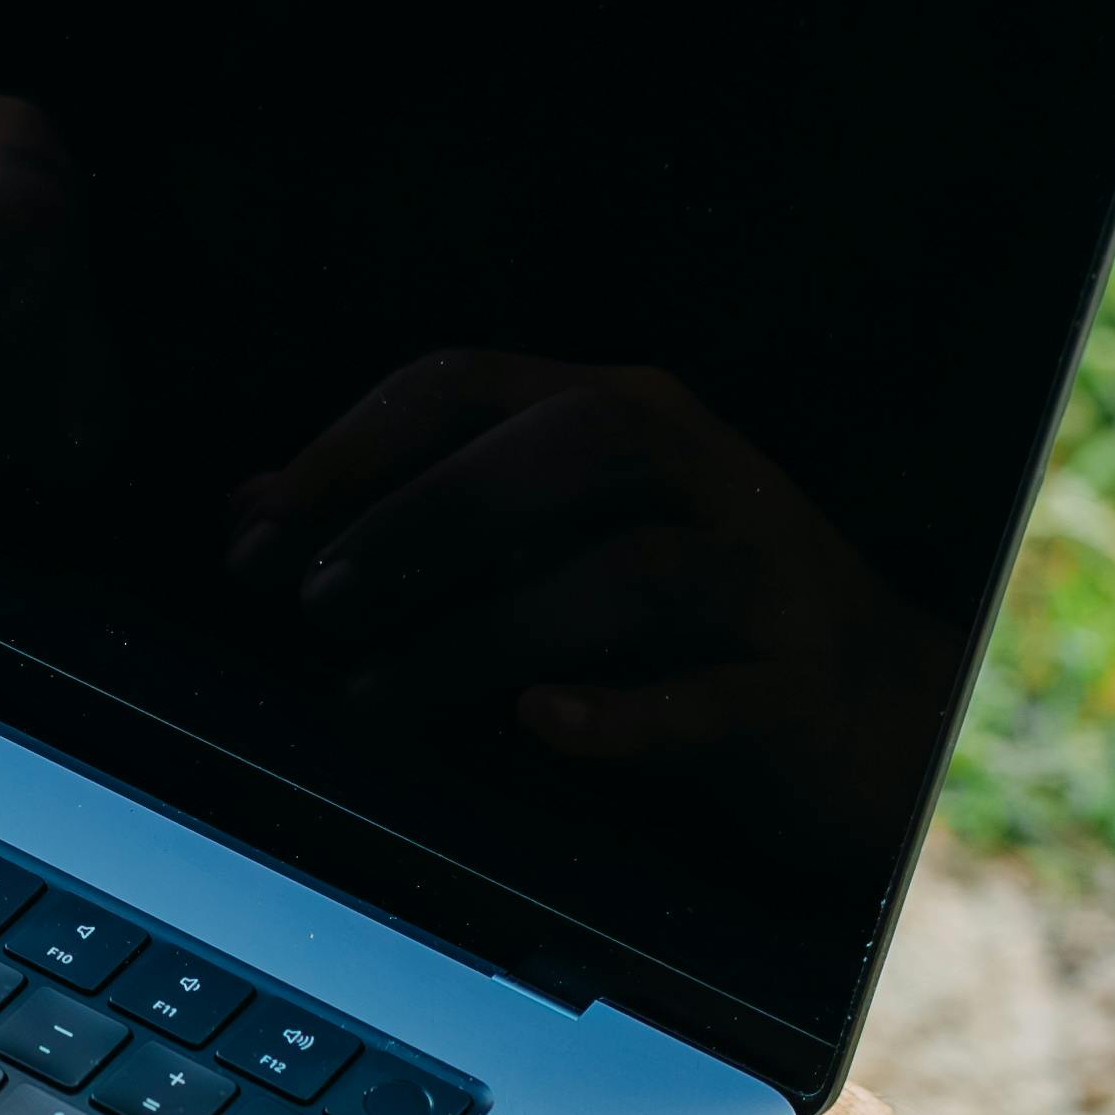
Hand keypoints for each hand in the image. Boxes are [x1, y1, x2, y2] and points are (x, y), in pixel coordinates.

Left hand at [225, 350, 954, 853]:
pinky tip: (541, 729)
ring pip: (625, 573)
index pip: (465, 385)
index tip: (252, 545)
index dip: (346, 456)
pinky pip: (707, 699)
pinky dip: (619, 718)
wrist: (872, 722)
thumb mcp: (535, 547)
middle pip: (558, 449)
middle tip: (313, 607)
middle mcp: (698, 470)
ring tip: (372, 700)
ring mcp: (761, 579)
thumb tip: (242, 510)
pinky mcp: (794, 692)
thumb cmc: (666, 627)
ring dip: (479, 635)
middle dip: (417, 522)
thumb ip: (404, 518)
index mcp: (620, 412)